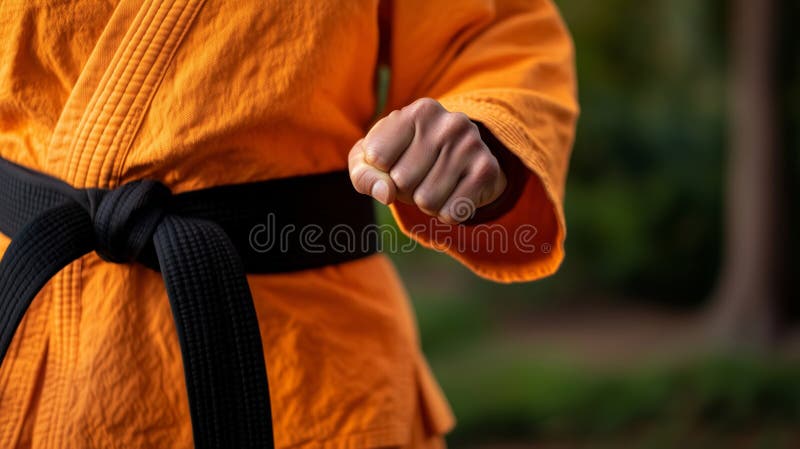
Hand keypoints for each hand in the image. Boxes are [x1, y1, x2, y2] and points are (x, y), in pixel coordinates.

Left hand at [348, 98, 506, 223]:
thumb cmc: (406, 159)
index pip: (377, 157)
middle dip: (405, 190)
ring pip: (426, 201)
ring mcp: (471, 145)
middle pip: (402, 181)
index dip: (380, 170)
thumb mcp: (374, 160)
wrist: (462, 163)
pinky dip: (446, 213)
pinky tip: (454, 194)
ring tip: (437, 184)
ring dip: (426, 203)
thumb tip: (386, 194)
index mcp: (417, 111)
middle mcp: (448, 122)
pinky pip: (451, 213)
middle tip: (420, 176)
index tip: (395, 161)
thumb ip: (363, 174)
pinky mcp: (486, 170)